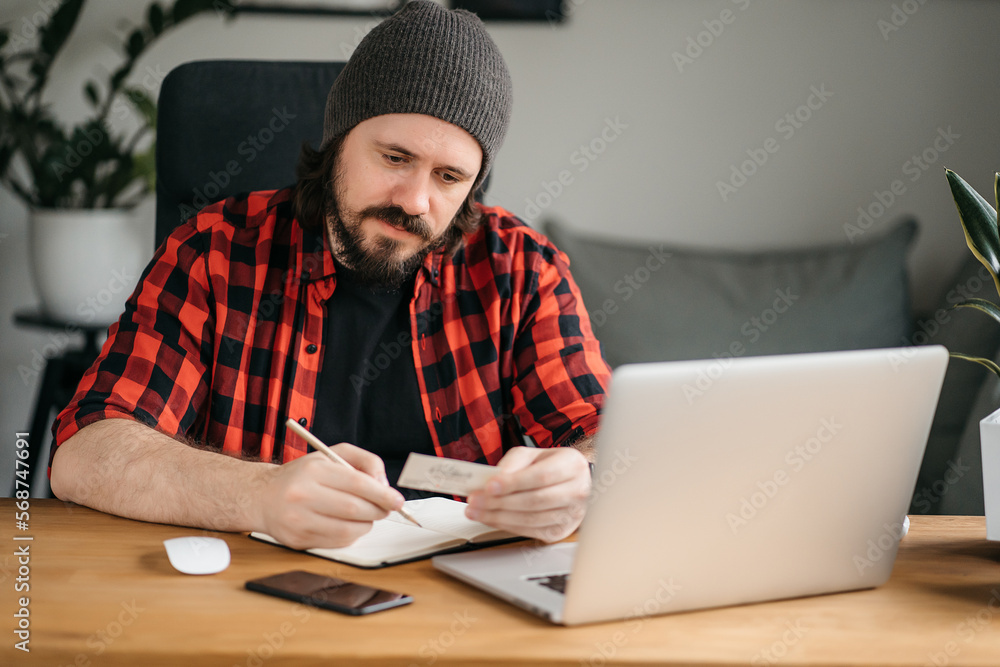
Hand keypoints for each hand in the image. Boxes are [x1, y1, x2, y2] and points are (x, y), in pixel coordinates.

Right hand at [256, 444, 403, 549]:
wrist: (263, 496)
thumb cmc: (303, 475)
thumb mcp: (331, 455)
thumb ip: (364, 461)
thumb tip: (384, 485)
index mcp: (313, 470)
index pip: (356, 483)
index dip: (382, 494)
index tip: (397, 500)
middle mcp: (302, 495)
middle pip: (354, 509)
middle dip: (378, 510)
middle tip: (386, 508)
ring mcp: (298, 520)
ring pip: (348, 530)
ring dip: (366, 525)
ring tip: (366, 515)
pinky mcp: (298, 540)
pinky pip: (337, 542)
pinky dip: (351, 535)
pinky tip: (348, 524)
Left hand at [464, 446, 590, 541]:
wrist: (572, 482)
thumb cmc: (550, 466)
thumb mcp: (533, 454)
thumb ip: (513, 462)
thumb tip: (494, 479)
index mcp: (571, 465)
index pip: (541, 476)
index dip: (514, 483)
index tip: (489, 486)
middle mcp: (577, 491)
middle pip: (535, 500)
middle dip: (500, 502)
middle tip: (475, 500)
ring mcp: (571, 515)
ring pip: (531, 519)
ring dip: (499, 517)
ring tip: (476, 511)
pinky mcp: (560, 531)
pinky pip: (530, 531)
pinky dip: (506, 526)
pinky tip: (491, 518)